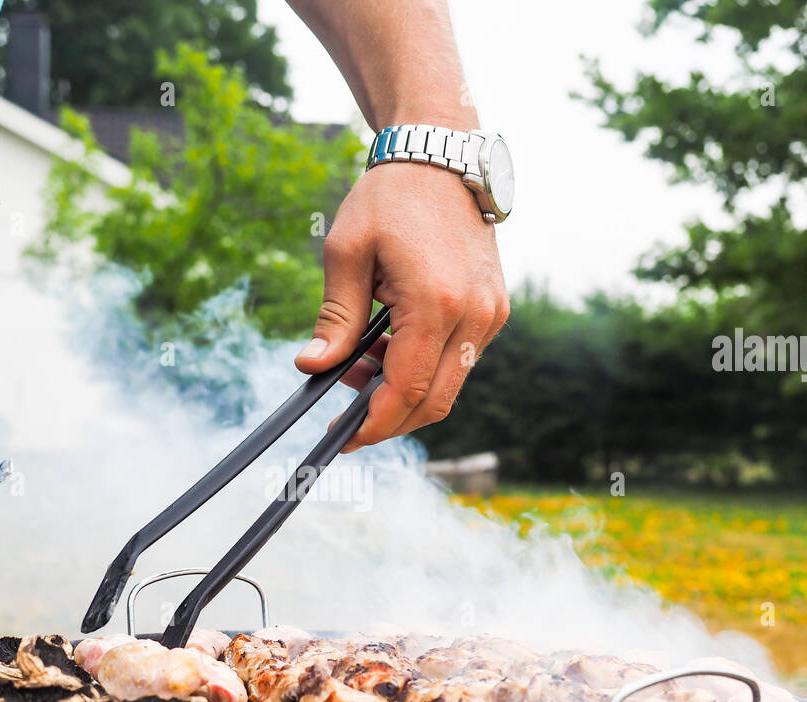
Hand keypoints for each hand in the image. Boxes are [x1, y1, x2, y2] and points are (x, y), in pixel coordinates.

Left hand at [295, 161, 509, 451]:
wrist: (441, 158)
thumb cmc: (389, 198)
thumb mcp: (347, 253)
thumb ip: (334, 318)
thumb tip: (312, 367)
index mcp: (436, 302)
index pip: (407, 390)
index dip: (374, 423)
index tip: (342, 437)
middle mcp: (474, 315)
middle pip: (434, 402)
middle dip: (388, 420)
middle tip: (345, 418)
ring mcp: (491, 315)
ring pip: (448, 387)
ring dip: (403, 394)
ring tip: (358, 367)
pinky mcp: (494, 311)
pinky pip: (458, 362)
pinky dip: (422, 370)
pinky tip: (386, 349)